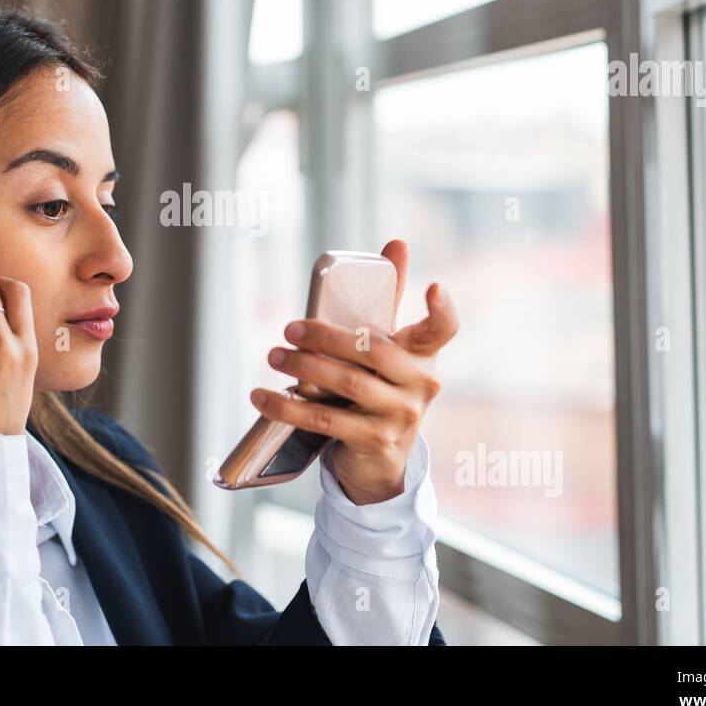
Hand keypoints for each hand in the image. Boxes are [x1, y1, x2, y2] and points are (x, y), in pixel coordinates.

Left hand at [250, 239, 458, 503]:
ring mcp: (401, 416)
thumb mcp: (389, 349)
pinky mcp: (375, 442)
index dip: (442, 309)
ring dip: (303, 368)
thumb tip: (397, 244)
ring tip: (273, 356)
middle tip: (289, 329)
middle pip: (373, 351)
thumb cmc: (381, 389)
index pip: (444, 328)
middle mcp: (420, 384)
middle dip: (326, 337)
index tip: (435, 287)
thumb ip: (389, 300)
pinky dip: (288, 407)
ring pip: (347, 384)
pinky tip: (262, 397)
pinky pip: (325, 420)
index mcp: (424, 355)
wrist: (380, 461)